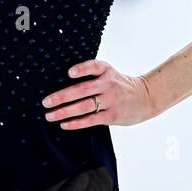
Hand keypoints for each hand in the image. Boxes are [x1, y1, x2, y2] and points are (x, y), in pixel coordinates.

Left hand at [42, 59, 157, 128]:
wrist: (145, 98)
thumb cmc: (120, 86)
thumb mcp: (110, 74)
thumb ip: (93, 76)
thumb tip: (62, 83)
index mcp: (107, 71)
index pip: (94, 66)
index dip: (82, 69)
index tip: (69, 73)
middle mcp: (109, 84)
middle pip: (83, 89)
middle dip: (62, 96)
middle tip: (46, 102)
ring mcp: (111, 100)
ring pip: (84, 106)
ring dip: (65, 111)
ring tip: (50, 115)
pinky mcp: (112, 115)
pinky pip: (91, 120)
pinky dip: (76, 122)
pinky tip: (64, 124)